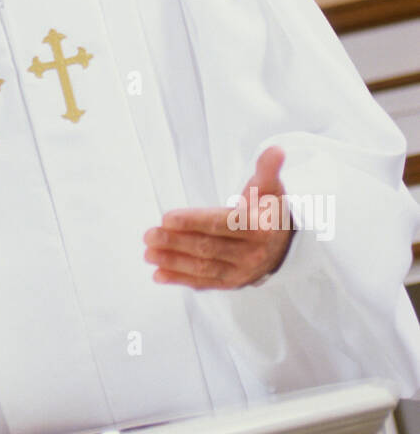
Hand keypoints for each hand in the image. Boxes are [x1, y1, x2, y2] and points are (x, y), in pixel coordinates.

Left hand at [143, 147, 293, 289]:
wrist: (283, 244)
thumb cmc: (269, 210)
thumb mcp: (270, 188)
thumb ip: (268, 169)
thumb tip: (275, 150)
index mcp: (261, 227)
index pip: (222, 224)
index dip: (194, 222)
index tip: (167, 218)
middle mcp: (253, 253)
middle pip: (209, 247)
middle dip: (176, 242)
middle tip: (149, 235)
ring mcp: (242, 271)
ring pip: (204, 268)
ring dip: (173, 262)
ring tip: (149, 253)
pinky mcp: (232, 283)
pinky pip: (204, 283)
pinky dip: (181, 280)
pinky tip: (159, 275)